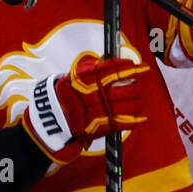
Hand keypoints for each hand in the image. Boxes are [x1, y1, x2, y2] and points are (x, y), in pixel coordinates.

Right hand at [21, 55, 148, 164]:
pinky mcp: (100, 128)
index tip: (138, 64)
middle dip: (134, 85)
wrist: (49, 123)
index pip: (107, 70)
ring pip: (125, 105)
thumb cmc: (62, 99)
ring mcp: (96, 112)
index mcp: (81, 80)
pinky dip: (135, 121)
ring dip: (136, 101)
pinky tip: (143, 119)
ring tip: (139, 98)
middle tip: (139, 83)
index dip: (125, 67)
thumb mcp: (69, 80)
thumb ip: (87, 72)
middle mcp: (90, 94)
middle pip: (121, 88)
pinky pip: (121, 123)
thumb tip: (109, 63)